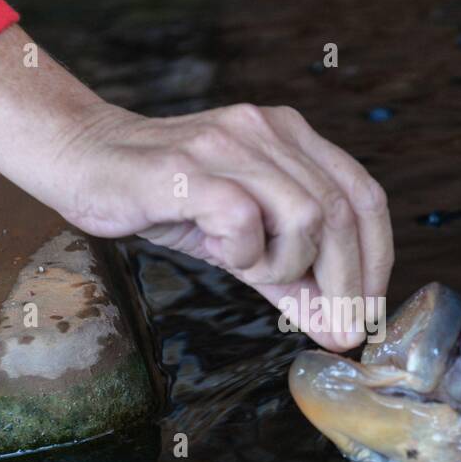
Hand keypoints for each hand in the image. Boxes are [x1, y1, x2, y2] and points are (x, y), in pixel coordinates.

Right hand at [53, 103, 391, 350]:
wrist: (83, 160)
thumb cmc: (168, 200)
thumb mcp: (243, 244)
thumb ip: (294, 283)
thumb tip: (341, 330)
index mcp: (292, 136)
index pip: (364, 196)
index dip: (377, 260)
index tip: (367, 311)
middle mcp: (268, 130)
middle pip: (341, 213)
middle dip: (347, 284)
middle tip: (334, 328)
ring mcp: (230, 143)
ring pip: (304, 216)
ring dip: (285, 265)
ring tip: (248, 268)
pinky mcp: (188, 168)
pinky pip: (245, 220)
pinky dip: (243, 252)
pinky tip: (217, 249)